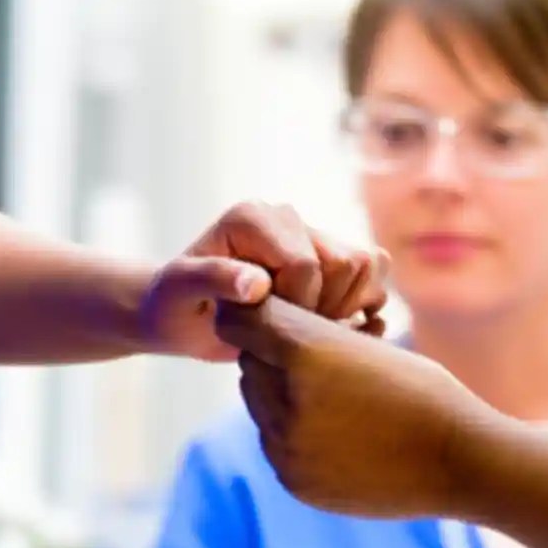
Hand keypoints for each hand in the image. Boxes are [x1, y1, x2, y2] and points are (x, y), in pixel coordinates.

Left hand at [141, 202, 387, 360]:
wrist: (182, 314)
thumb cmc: (174, 305)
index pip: (305, 264)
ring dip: (347, 307)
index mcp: (251, 217)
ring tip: (306, 328)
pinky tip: (331, 328)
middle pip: (346, 264)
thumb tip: (257, 284)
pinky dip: (363, 306)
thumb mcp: (178, 295)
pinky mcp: (329, 258)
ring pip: (368, 266)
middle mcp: (287, 218)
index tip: (267, 328)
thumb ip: (213, 281)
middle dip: (324, 308)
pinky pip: (374, 275)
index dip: (296, 306)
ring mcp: (312, 236)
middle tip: (286, 330)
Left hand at [215, 296, 501, 518]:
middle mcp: (286, 400)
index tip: (270, 316)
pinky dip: (291, 434)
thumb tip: (264, 324)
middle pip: (250, 365)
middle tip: (310, 357)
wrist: (460, 461)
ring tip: (329, 396)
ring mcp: (287, 447)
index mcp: (306, 353)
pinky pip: (273, 444)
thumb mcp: (367, 342)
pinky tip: (334, 431)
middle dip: (271, 356)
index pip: (243, 322)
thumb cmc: (421, 391)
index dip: (255, 316)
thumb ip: (308, 333)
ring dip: (279, 395)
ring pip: (258, 406)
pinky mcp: (294, 481)